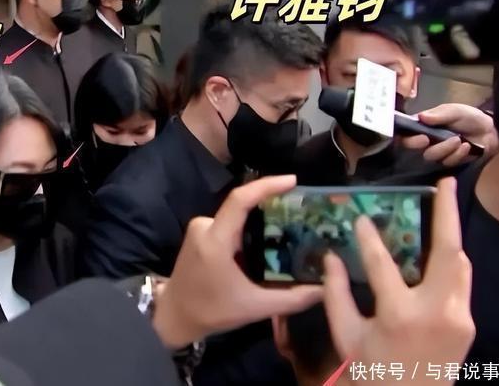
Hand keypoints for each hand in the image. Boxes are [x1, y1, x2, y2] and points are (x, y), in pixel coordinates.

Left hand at [153, 176, 322, 348]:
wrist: (173, 317)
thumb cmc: (211, 311)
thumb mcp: (254, 307)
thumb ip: (291, 299)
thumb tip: (324, 290)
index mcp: (215, 240)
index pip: (240, 200)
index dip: (266, 185)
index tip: (292, 181)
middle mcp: (205, 227)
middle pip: (242, 206)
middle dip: (271, 205)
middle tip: (301, 210)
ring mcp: (199, 229)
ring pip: (237, 216)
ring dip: (259, 221)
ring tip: (289, 226)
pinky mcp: (199, 234)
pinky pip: (228, 223)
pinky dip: (247, 229)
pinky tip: (266, 241)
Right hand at [324, 178, 474, 384]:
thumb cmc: (373, 372)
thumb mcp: (347, 336)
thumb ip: (336, 295)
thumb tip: (329, 258)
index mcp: (400, 314)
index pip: (383, 264)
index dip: (368, 238)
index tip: (361, 218)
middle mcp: (436, 310)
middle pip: (448, 252)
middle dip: (448, 214)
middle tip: (445, 184)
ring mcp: (458, 316)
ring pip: (460, 264)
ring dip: (451, 235)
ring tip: (443, 207)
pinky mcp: (467, 323)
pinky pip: (460, 282)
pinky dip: (449, 261)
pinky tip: (436, 251)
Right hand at [402, 104, 497, 165]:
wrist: (488, 132)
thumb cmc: (468, 118)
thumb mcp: (455, 111)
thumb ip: (439, 114)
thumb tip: (421, 116)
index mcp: (422, 126)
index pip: (405, 133)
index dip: (406, 137)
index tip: (419, 137)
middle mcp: (425, 140)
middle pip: (411, 147)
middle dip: (418, 145)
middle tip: (427, 140)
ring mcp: (435, 152)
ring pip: (430, 155)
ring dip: (445, 148)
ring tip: (459, 140)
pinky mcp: (446, 162)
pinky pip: (446, 162)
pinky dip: (457, 154)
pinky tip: (466, 146)